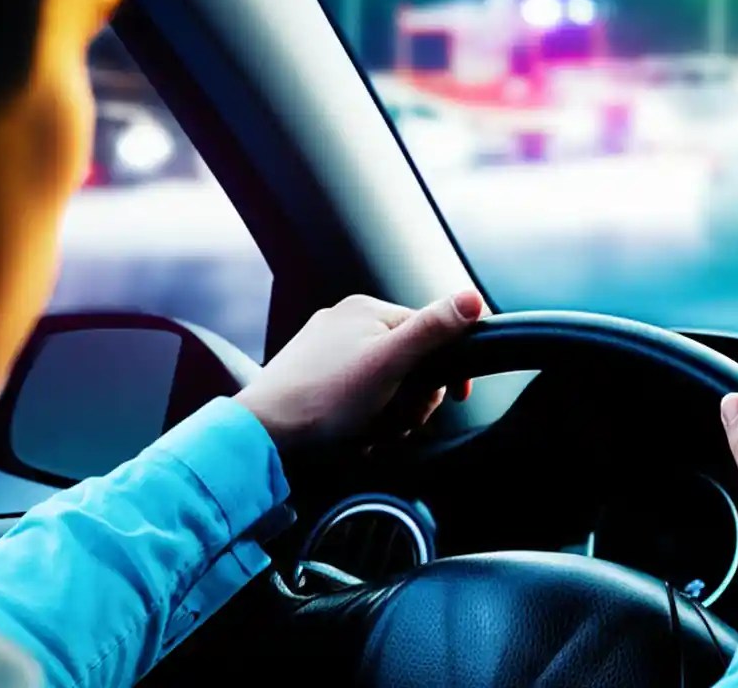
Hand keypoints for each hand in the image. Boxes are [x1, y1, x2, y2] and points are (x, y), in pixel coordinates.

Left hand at [235, 291, 485, 456]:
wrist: (264, 438)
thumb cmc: (322, 400)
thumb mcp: (389, 363)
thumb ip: (433, 330)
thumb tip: (472, 298)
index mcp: (365, 311)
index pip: (430, 334)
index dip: (443, 372)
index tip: (452, 398)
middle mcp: (345, 325)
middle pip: (409, 364)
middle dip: (409, 400)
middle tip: (392, 419)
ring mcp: (327, 354)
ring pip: (386, 387)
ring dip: (387, 416)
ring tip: (367, 429)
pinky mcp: (316, 382)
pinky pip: (359, 400)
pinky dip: (363, 421)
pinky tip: (351, 433)